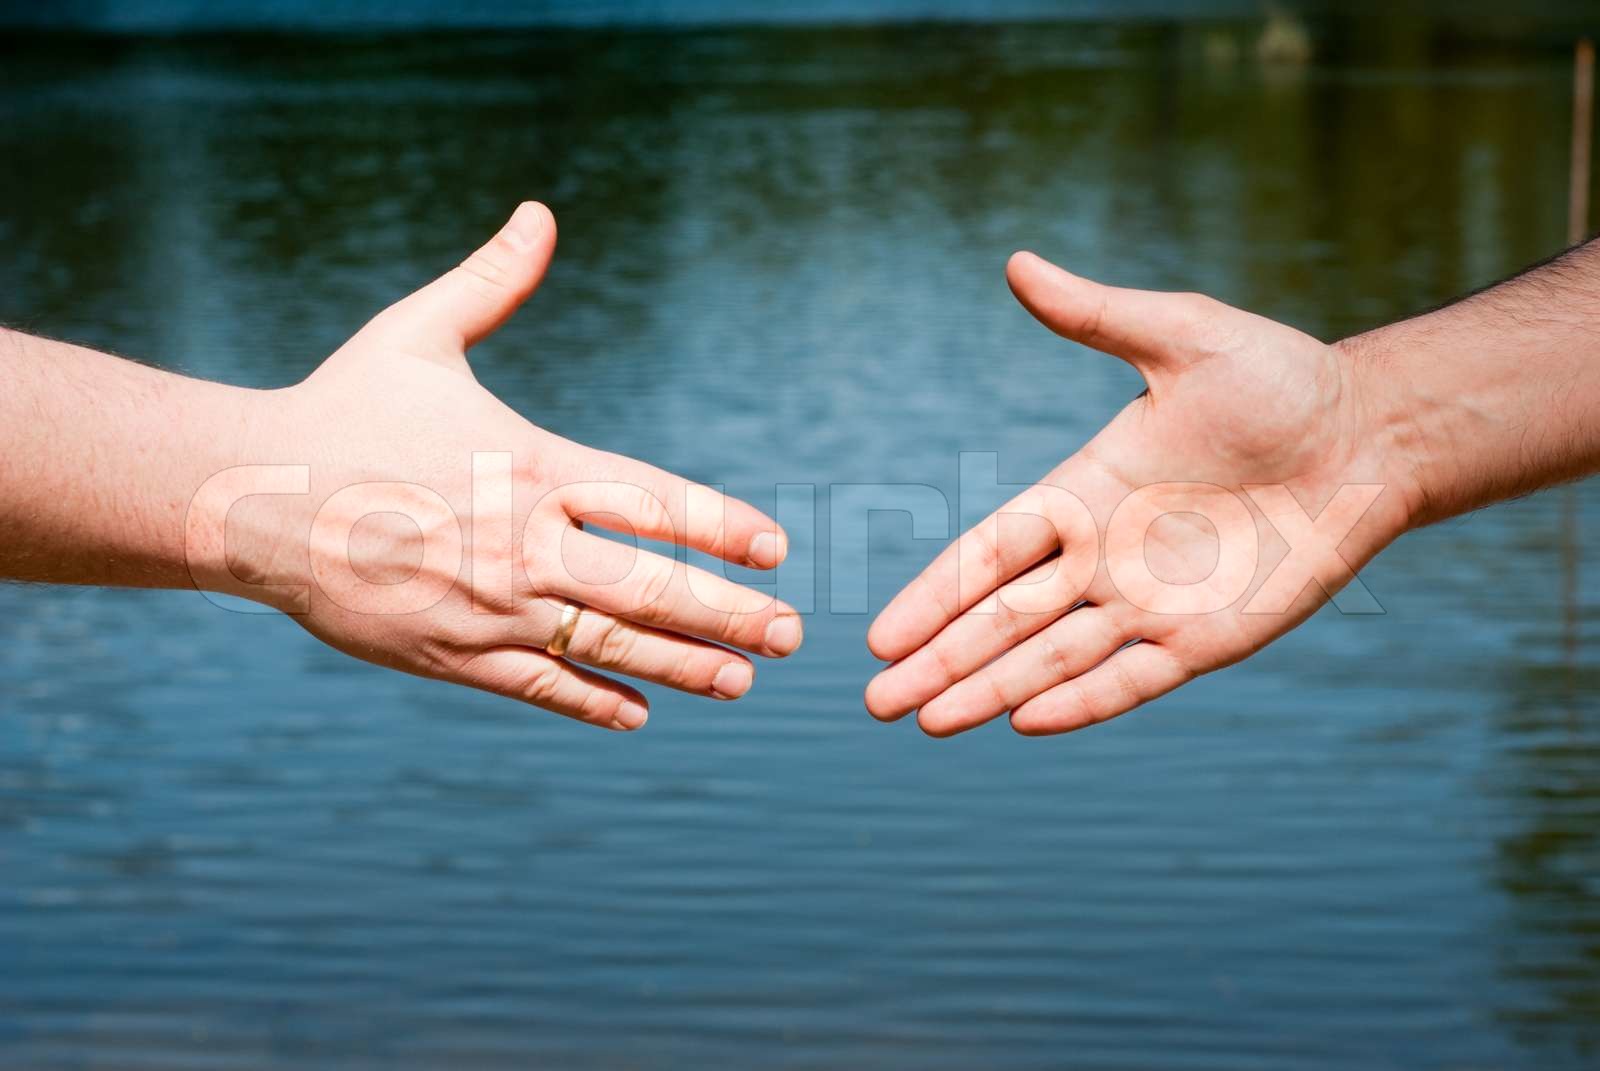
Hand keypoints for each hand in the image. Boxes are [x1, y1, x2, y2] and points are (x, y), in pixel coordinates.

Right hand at [200, 203, 801, 729]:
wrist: (247, 496)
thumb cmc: (340, 409)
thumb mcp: (418, 333)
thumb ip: (491, 282)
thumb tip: (539, 212)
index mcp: (532, 464)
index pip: (655, 500)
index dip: (722, 527)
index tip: (775, 549)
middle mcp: (523, 541)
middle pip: (651, 586)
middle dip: (729, 614)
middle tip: (790, 634)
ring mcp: (489, 605)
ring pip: (607, 645)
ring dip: (682, 665)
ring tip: (741, 682)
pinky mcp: (449, 653)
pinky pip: (538, 685)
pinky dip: (592, 700)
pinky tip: (640, 712)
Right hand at [865, 252, 1415, 736]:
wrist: (1370, 432)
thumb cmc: (1278, 379)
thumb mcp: (1180, 337)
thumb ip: (1096, 318)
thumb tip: (1017, 263)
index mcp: (1081, 492)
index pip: (987, 554)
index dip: (935, 594)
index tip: (882, 636)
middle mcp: (1101, 557)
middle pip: (1002, 620)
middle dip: (941, 660)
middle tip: (878, 703)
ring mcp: (1150, 604)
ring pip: (1052, 657)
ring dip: (990, 689)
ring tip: (929, 722)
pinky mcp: (1205, 640)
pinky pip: (1132, 679)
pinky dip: (1082, 702)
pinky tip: (1024, 723)